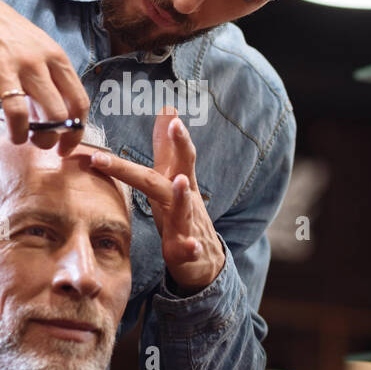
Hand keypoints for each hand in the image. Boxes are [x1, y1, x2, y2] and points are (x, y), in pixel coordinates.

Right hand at [0, 0, 89, 156]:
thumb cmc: (9, 36)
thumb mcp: (40, 51)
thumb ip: (51, 83)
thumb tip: (55, 123)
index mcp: (55, 58)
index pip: (78, 101)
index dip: (76, 132)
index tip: (66, 146)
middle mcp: (34, 63)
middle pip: (54, 114)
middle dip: (49, 139)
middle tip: (39, 143)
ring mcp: (4, 68)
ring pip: (19, 116)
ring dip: (19, 137)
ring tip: (16, 139)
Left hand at [85, 106, 225, 291]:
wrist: (204, 259)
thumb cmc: (181, 214)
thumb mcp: (172, 178)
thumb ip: (166, 147)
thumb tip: (168, 109)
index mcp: (177, 182)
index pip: (178, 155)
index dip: (175, 134)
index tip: (171, 113)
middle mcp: (185, 200)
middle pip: (176, 173)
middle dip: (179, 148)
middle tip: (175, 126)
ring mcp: (188, 225)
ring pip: (184, 210)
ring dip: (183, 196)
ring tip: (180, 181)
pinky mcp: (186, 252)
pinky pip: (189, 250)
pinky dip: (191, 249)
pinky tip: (190, 247)